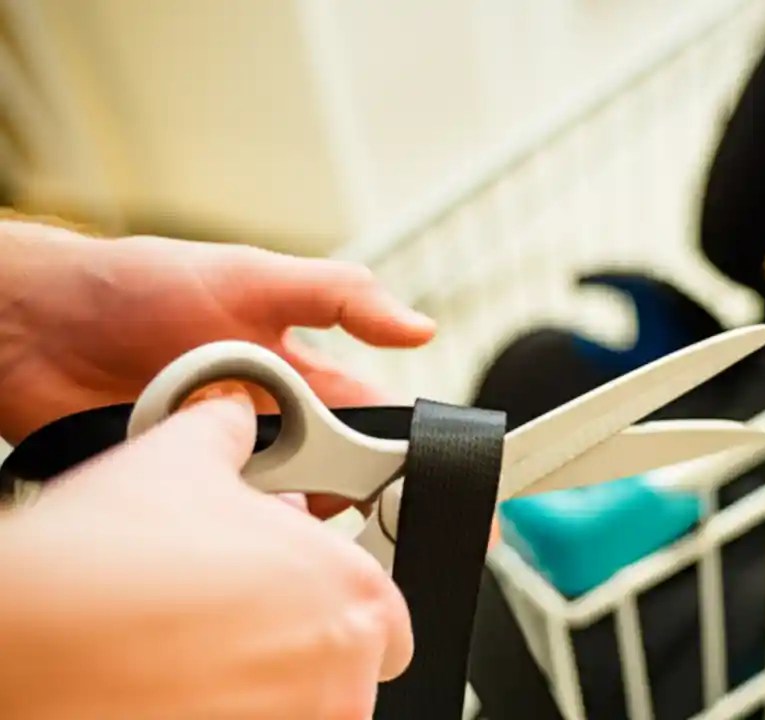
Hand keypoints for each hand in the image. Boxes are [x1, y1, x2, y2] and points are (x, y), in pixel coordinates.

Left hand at [0, 222, 433, 514]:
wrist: (31, 323)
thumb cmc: (138, 284)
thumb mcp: (252, 276)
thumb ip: (340, 296)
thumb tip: (421, 328)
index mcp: (296, 373)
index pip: (368, 417)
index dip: (396, 447)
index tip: (414, 477)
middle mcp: (265, 422)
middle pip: (328, 475)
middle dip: (339, 495)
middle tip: (333, 503)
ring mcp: (219, 460)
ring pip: (277, 510)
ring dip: (280, 516)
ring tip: (268, 509)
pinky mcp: (174, 489)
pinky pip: (216, 526)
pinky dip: (225, 531)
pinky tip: (221, 526)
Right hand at [0, 388, 412, 719]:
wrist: (24, 644)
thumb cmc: (107, 561)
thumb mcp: (177, 458)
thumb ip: (229, 430)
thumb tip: (233, 415)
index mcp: (352, 591)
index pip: (384, 611)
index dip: (333, 594)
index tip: (294, 588)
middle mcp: (342, 672)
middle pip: (347, 666)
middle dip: (301, 641)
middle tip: (235, 615)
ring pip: (303, 707)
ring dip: (264, 683)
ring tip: (192, 648)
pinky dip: (226, 708)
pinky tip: (175, 682)